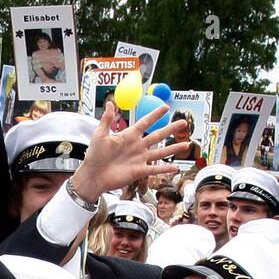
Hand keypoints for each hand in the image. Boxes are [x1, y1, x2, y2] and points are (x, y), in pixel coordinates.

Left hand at [69, 101, 190, 201]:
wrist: (92, 176)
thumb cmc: (94, 156)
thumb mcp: (100, 135)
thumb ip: (107, 120)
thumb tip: (110, 103)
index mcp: (128, 136)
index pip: (145, 123)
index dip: (155, 115)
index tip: (166, 108)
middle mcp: (137, 147)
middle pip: (158, 135)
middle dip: (171, 129)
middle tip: (183, 123)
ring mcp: (139, 159)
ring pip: (161, 152)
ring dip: (173, 148)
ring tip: (186, 144)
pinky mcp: (139, 171)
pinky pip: (155, 169)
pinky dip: (165, 168)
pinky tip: (175, 167)